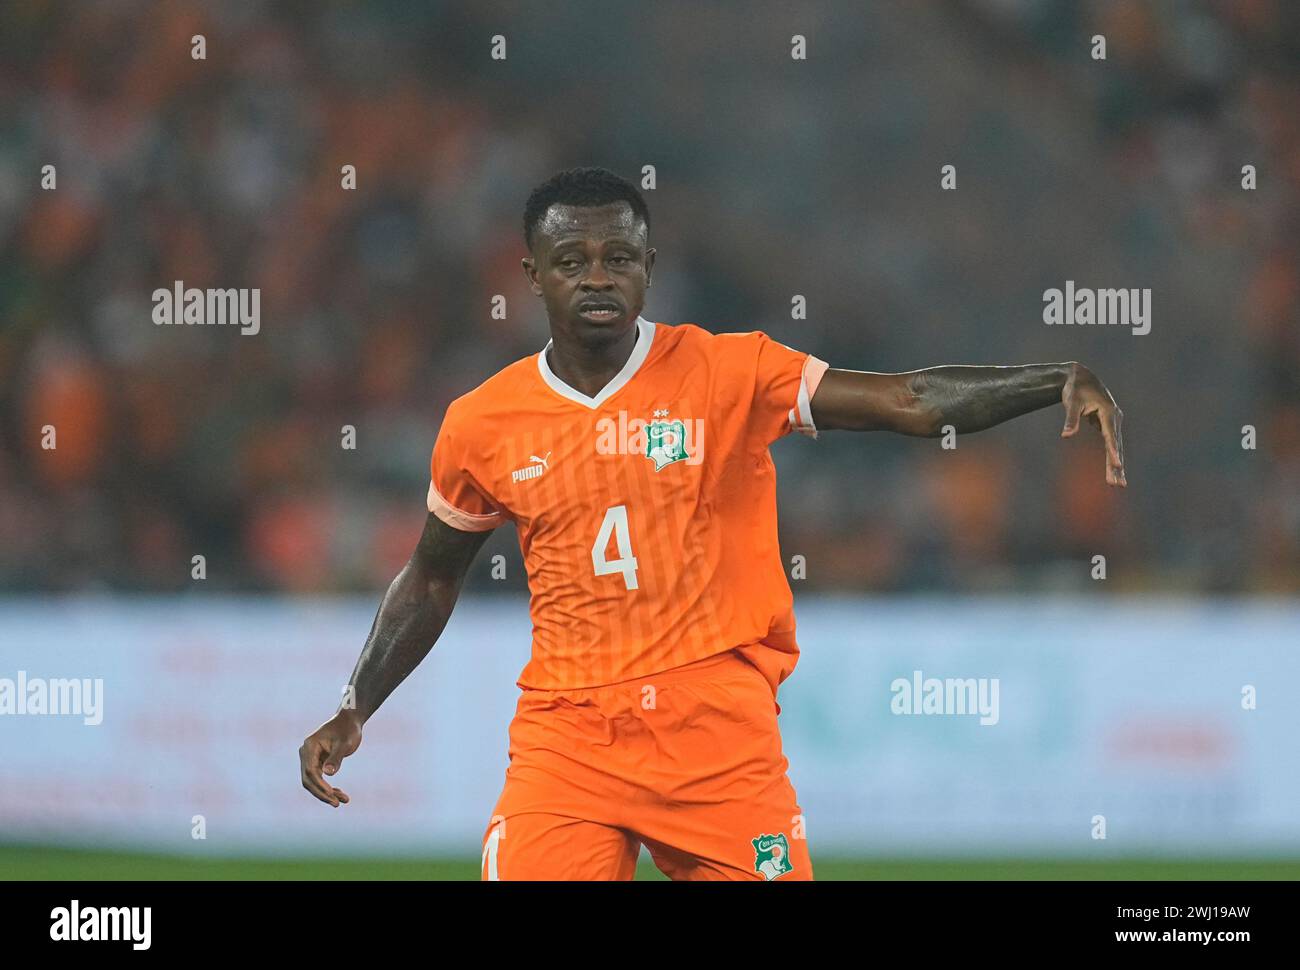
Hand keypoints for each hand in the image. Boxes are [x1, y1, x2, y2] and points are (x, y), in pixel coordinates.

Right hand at [299, 709, 361, 806]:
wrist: (350, 721)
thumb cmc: (348, 730)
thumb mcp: (345, 743)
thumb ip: (336, 758)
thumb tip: (327, 773)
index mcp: (309, 746)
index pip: (310, 771)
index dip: (320, 785)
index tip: (332, 795)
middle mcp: (306, 753)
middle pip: (308, 779)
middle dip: (322, 793)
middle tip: (337, 804)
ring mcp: (310, 758)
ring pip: (313, 781)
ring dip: (326, 792)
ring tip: (344, 801)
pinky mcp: (316, 762)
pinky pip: (319, 779)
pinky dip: (328, 787)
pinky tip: (339, 794)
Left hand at [1061, 363, 1125, 486]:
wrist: (1080, 377)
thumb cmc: (1075, 389)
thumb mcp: (1071, 402)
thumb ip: (1070, 419)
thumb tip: (1065, 435)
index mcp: (1108, 412)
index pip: (1110, 435)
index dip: (1113, 451)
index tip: (1118, 464)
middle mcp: (1114, 419)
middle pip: (1115, 445)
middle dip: (1116, 465)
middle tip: (1118, 485)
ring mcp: (1113, 423)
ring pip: (1115, 447)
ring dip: (1116, 465)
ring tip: (1118, 485)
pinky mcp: (1108, 426)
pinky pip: (1111, 445)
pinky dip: (1112, 458)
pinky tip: (1113, 473)